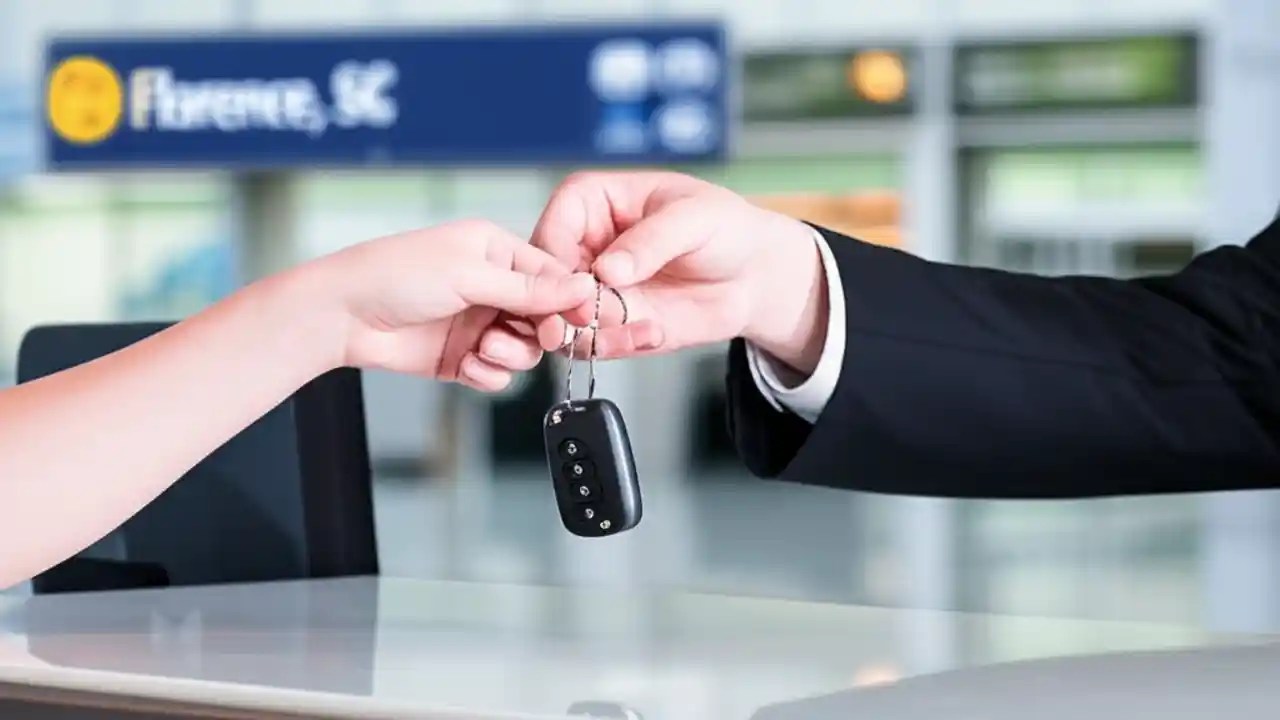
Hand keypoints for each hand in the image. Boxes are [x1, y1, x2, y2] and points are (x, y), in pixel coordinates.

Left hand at [296, 219, 595, 390]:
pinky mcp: (462, 358)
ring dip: (511, 354)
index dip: (570, 299)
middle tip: (542, 338)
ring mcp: (477, 324)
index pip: (553, 276)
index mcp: (496, 251)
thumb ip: (530, 288)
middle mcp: (491, 287)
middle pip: (545, 317)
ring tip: (484, 348)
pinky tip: (467, 365)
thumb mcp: (470, 274)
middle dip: (543, 331)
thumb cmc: (395, 275)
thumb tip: (582, 287)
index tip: (580, 319)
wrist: (343, 316)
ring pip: (525, 349)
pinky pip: (497, 374)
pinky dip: (488, 374)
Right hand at [530, 171, 827, 373]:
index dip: (555, 258)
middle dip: (562, 303)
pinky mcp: (609, 325)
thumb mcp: (694, 218)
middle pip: (545, 279)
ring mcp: (593, 290)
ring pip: (561, 318)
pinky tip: (653, 334)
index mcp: (591, 202)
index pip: (552, 228)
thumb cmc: (725, 227)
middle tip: (588, 318)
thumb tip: (608, 268)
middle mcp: (583, 247)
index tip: (577, 281)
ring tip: (637, 329)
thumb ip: (650, 240)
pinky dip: (616, 346)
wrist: (753, 276)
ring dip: (588, 332)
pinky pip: (592, 344)